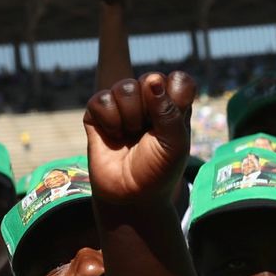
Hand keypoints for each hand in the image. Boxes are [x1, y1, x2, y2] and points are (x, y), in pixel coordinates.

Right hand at [84, 71, 197, 207]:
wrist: (130, 196)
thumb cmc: (158, 170)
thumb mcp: (174, 143)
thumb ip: (168, 110)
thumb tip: (152, 80)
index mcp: (173, 105)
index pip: (178, 80)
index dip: (175, 96)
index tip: (173, 121)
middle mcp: (148, 100)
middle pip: (149, 79)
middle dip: (149, 110)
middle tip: (148, 133)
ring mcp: (122, 105)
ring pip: (124, 87)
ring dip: (129, 117)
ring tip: (130, 136)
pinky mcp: (97, 114)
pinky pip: (100, 99)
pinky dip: (109, 120)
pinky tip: (113, 136)